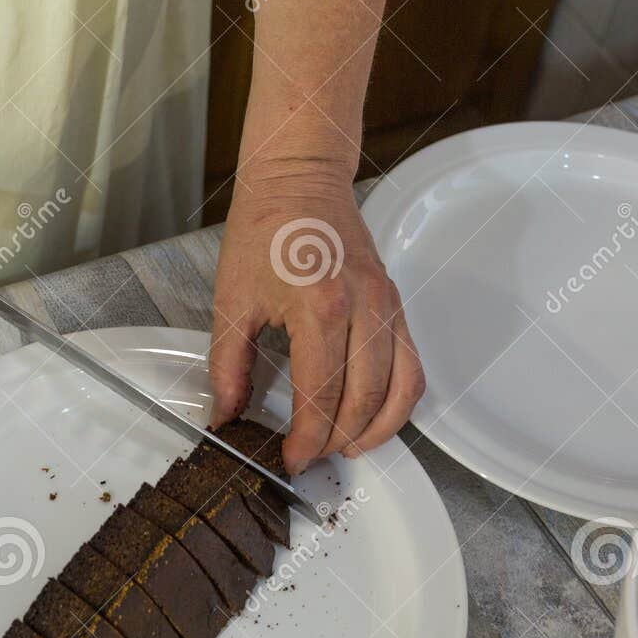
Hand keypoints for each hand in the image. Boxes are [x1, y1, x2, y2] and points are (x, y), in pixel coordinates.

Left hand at [209, 170, 424, 474]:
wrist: (299, 178)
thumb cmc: (265, 229)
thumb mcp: (232, 301)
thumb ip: (228, 367)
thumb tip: (225, 416)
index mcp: (319, 306)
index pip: (321, 395)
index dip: (305, 438)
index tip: (289, 459)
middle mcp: (363, 308)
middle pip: (362, 400)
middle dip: (335, 440)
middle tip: (310, 458)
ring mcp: (387, 306)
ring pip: (399, 389)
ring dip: (376, 430)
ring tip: (346, 449)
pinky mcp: (396, 304)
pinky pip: (412, 365)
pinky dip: (399, 402)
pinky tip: (375, 419)